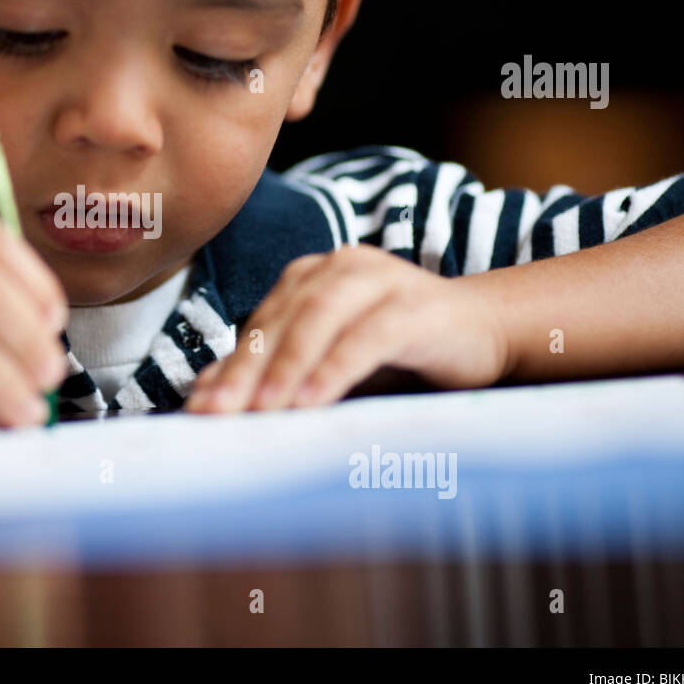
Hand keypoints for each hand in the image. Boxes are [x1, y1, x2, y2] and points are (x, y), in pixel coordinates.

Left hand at [184, 245, 508, 412]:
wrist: (486, 333)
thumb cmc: (397, 354)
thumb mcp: (327, 364)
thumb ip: (272, 371)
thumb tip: (205, 396)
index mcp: (310, 277)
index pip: (259, 324)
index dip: (226, 368)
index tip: (197, 412)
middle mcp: (340, 268)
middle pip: (281, 319)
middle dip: (244, 370)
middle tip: (217, 415)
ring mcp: (381, 281)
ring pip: (319, 319)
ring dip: (286, 366)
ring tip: (261, 410)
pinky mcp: (418, 307)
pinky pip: (368, 336)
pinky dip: (335, 368)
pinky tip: (314, 400)